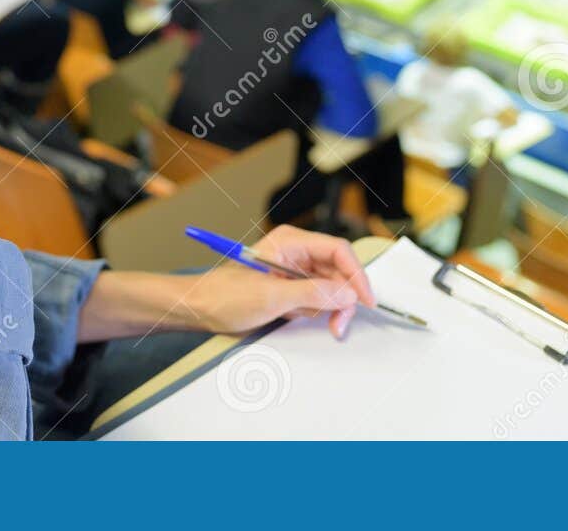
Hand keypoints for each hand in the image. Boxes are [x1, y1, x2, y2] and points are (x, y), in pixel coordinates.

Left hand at [182, 225, 375, 339]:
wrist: (201, 309)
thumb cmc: (224, 295)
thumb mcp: (271, 297)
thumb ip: (312, 293)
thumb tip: (347, 294)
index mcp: (290, 242)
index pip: (337, 251)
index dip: (356, 274)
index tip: (366, 299)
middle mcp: (296, 252)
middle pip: (339, 270)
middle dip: (344, 297)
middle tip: (341, 322)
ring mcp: (295, 270)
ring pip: (332, 286)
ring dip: (333, 307)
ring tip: (327, 324)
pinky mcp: (292, 287)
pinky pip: (319, 297)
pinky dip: (321, 311)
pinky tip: (306, 318)